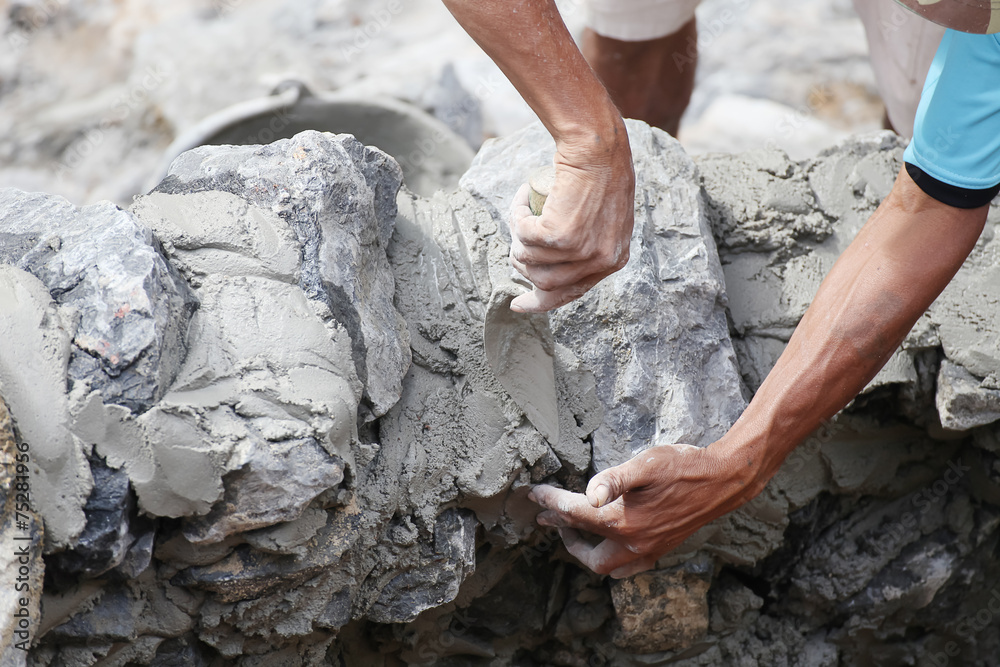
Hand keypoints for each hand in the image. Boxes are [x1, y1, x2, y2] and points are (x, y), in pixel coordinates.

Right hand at [508, 134, 634, 311]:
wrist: (598, 147)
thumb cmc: (599, 173)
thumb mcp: (604, 218)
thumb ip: (591, 244)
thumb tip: (554, 272)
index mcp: (613, 260)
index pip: (572, 293)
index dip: (541, 301)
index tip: (519, 304)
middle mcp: (600, 261)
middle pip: (544, 283)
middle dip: (522, 264)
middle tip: (516, 241)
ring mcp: (581, 251)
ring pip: (528, 259)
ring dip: (517, 236)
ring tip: (522, 211)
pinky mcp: (560, 235)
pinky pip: (523, 235)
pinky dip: (517, 215)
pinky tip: (524, 197)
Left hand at [527, 442, 758, 577]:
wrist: (723, 481)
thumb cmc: (683, 466)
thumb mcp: (646, 464)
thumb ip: (614, 479)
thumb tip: (589, 494)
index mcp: (624, 522)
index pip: (576, 514)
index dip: (552, 502)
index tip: (535, 493)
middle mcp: (635, 543)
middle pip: (588, 553)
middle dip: (565, 535)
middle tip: (549, 517)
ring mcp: (649, 550)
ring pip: (608, 566)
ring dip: (587, 551)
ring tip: (574, 532)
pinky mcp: (661, 548)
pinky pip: (628, 566)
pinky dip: (611, 558)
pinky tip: (609, 543)